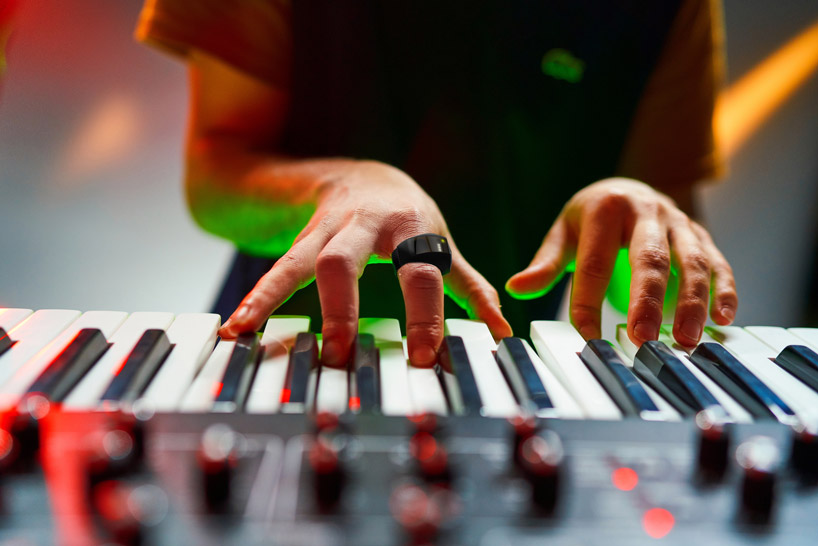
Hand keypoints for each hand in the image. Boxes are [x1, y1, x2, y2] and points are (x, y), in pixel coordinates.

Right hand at [219, 160, 511, 365]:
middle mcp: (366, 224)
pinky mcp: (301, 238)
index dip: (423, 315)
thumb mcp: (441, 244)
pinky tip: (235, 326)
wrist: (360, 175)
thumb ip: (469, 287)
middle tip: (338, 356)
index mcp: (412, 229)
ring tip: (248, 334)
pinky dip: (255, 297)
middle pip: (347, 262)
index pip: (421, 274)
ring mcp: (328, 229)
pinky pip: (276, 267)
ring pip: (301, 261)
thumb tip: (504, 331)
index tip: (423, 359)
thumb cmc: (408, 217)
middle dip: (340, 308)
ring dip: (273, 298)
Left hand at [506, 178, 736, 346]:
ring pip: (690, 262)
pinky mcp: (702, 235)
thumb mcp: (564, 233)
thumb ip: (545, 263)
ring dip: (692, 302)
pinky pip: (717, 262)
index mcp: (606, 210)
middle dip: (647, 300)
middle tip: (643, 338)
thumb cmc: (592, 218)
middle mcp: (647, 212)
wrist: (629, 188)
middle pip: (650, 259)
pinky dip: (724, 290)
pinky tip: (724, 319)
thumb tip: (515, 287)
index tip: (586, 335)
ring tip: (687, 339)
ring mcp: (678, 224)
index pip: (595, 262)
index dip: (589, 301)